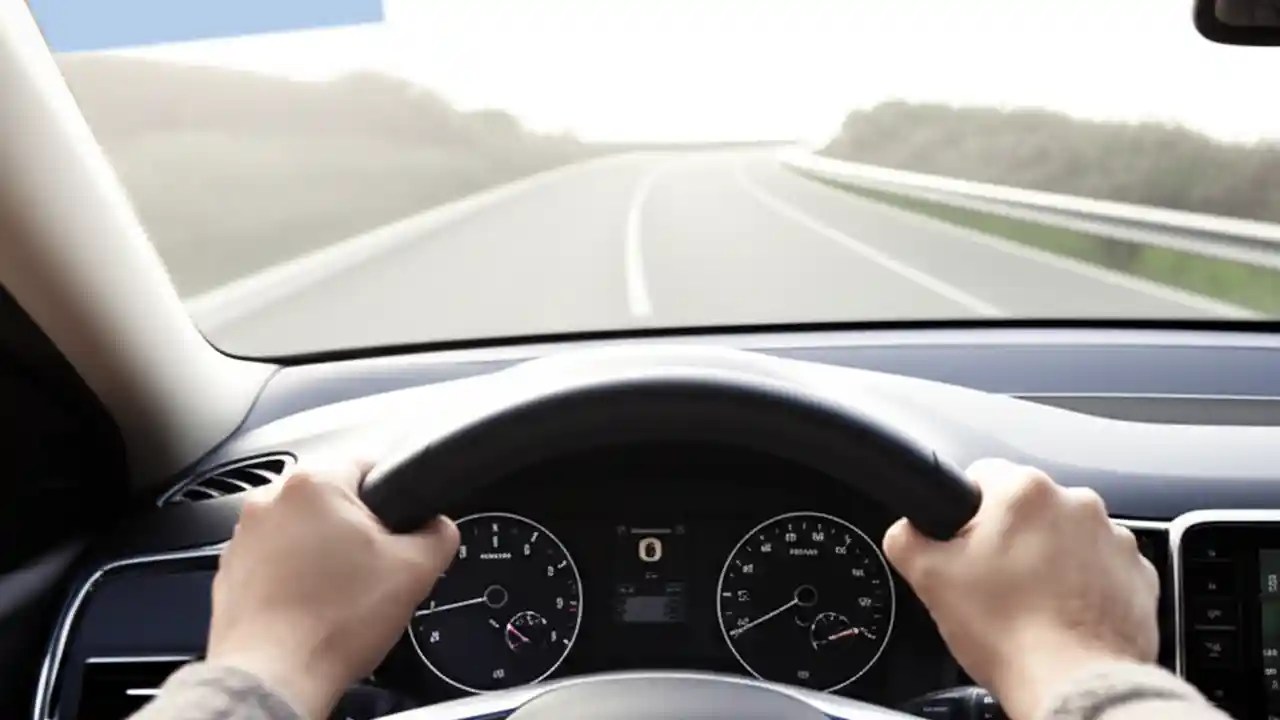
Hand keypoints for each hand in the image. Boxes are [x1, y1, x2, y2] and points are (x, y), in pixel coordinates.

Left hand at [206, 461, 458, 718]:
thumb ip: (439, 534)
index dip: (395, 495)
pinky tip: (311, 605)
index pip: (369, 463)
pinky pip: (273, 560)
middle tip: (373, 567)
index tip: (399, 526)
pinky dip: (293, 576)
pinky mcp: (230, 570)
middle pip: (333, 500)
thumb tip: (440, 527)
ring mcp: (244, 536)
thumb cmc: (334, 622)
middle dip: (356, 528)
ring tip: (340, 591)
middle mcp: (271, 500)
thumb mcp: (414, 571)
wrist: (275, 675)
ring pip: (301, 530)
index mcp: (316, 484)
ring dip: (322, 552)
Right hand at [883, 459, 1158, 719]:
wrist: (1074, 684)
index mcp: (1025, 491)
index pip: (982, 476)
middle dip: (1010, 538)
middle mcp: (1077, 504)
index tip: (964, 547)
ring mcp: (1115, 540)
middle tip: (993, 583)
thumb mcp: (929, 578)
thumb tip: (906, 530)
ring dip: (1050, 560)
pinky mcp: (1139, 575)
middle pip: (1027, 509)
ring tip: (1031, 604)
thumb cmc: (1009, 632)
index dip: (965, 514)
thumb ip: (906, 537)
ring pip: (1066, 538)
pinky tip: (1062, 615)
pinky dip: (1084, 586)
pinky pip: (1101, 569)